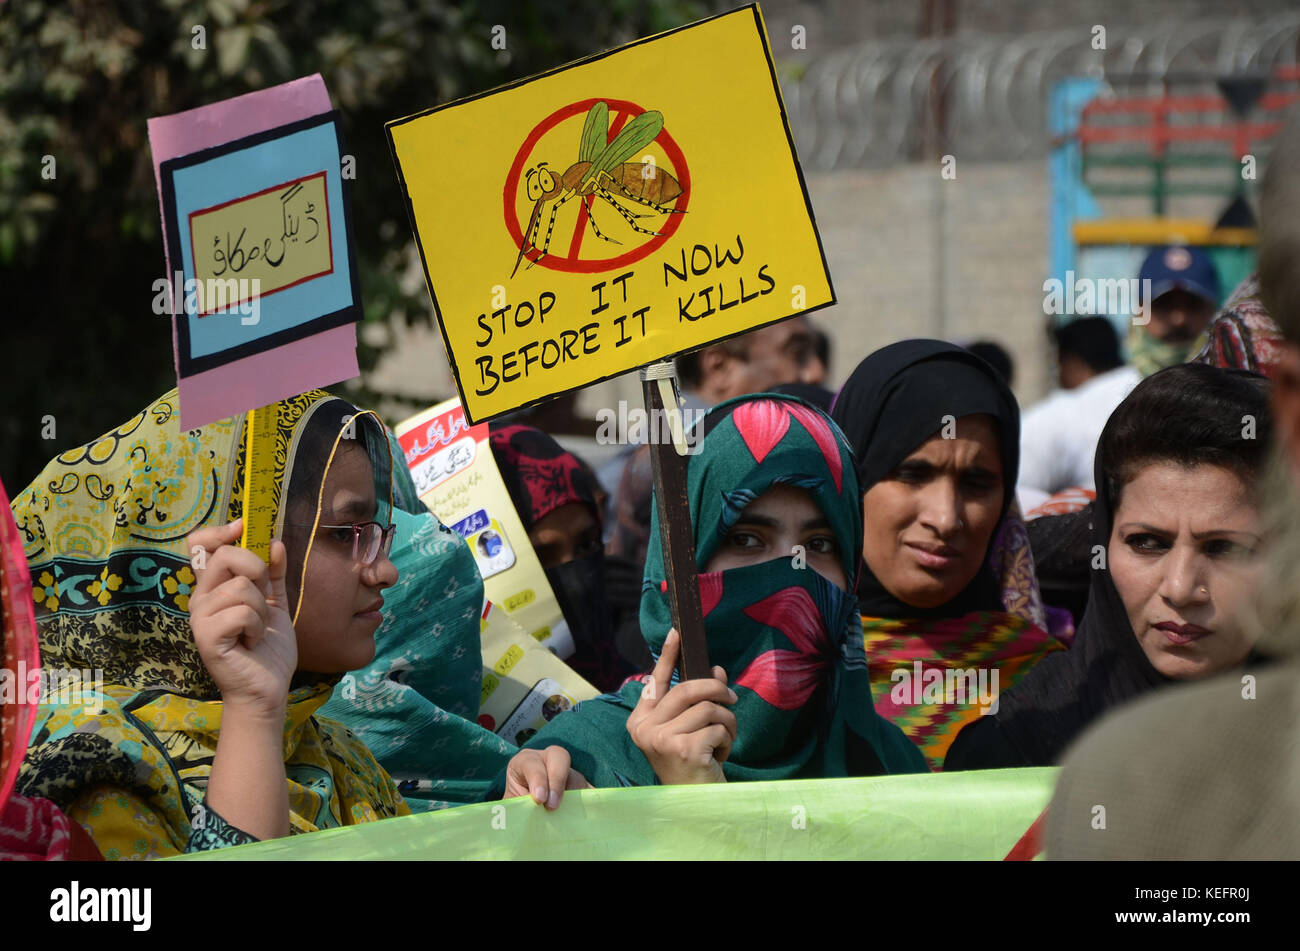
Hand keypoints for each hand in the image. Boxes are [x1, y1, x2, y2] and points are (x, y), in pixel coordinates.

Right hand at [187, 518, 296, 715]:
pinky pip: (241, 611)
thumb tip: (274, 542)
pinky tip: (252, 641)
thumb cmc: (268, 647)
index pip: (199, 545)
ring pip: (241, 587)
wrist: (268, 688)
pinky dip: (258, 626)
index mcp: (214, 587)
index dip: (219, 531)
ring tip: (257, 630)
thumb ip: (274, 573)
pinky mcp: (206, 636)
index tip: (244, 527)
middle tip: (264, 598)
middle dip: (258, 571)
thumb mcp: (276, 603)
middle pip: (226, 556)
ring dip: (262, 610)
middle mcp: (201, 598)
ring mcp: (200, 617)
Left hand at [503, 745, 591, 808]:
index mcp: (525, 762)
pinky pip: (590, 791)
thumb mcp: (510, 807)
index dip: (537, 778)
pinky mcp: (581, 787)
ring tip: (567, 815)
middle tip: (553, 805)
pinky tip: (589, 816)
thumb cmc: (516, 809)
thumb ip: (514, 809)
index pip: (531, 762)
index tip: (539, 799)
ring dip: (573, 794)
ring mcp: (567, 772)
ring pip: (576, 776)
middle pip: (559, 757)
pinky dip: (590, 802)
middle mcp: (547, 761)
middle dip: (557, 779)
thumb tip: (516, 818)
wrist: (527, 816)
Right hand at [626, 628, 736, 784]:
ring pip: (708, 708)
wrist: (695, 804)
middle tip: (732, 698)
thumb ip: (698, 700)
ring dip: (726, 722)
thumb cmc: (691, 765)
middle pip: (688, 689)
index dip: (668, 655)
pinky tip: (719, 756)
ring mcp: (662, 739)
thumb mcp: (691, 728)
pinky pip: (717, 726)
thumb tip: (717, 670)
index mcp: (640, 721)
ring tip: (723, 740)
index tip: (677, 632)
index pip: (656, 681)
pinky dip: (727, 739)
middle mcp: (645, 729)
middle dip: (717, 690)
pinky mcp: (683, 748)